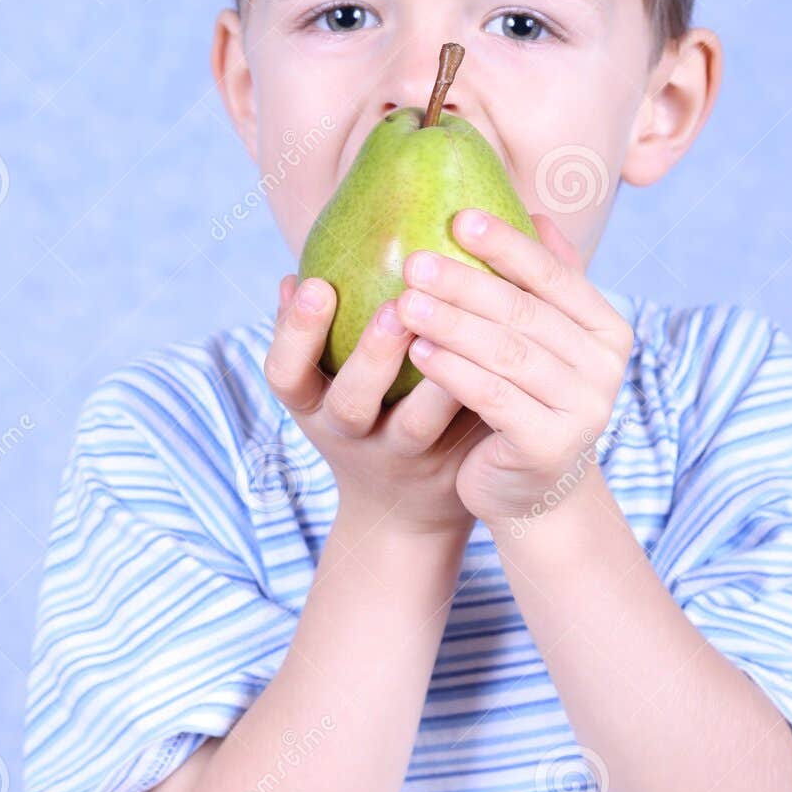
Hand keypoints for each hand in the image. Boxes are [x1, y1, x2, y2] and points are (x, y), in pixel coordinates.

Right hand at [263, 274, 482, 540]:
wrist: (407, 514)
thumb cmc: (364, 422)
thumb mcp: (323, 391)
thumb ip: (313, 340)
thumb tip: (293, 277)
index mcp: (313, 410)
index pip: (285, 375)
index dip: (295, 333)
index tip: (317, 283)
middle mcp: (354, 439)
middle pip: (350, 404)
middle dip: (370, 356)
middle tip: (397, 306)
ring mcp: (406, 457)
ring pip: (417, 423)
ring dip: (437, 377)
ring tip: (459, 330)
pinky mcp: (453, 465)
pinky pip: (467, 426)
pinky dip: (483, 387)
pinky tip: (506, 343)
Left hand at [393, 209, 633, 530]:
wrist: (533, 494)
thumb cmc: (528, 401)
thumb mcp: (541, 341)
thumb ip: (542, 283)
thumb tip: (536, 210)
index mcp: (607, 329)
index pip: (553, 275)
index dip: (507, 245)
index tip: (459, 217)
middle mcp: (604, 368)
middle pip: (525, 313)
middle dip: (466, 283)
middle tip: (414, 261)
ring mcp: (582, 410)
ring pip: (506, 354)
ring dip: (451, 324)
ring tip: (405, 303)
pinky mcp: (548, 447)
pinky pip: (492, 398)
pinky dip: (452, 372)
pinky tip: (417, 352)